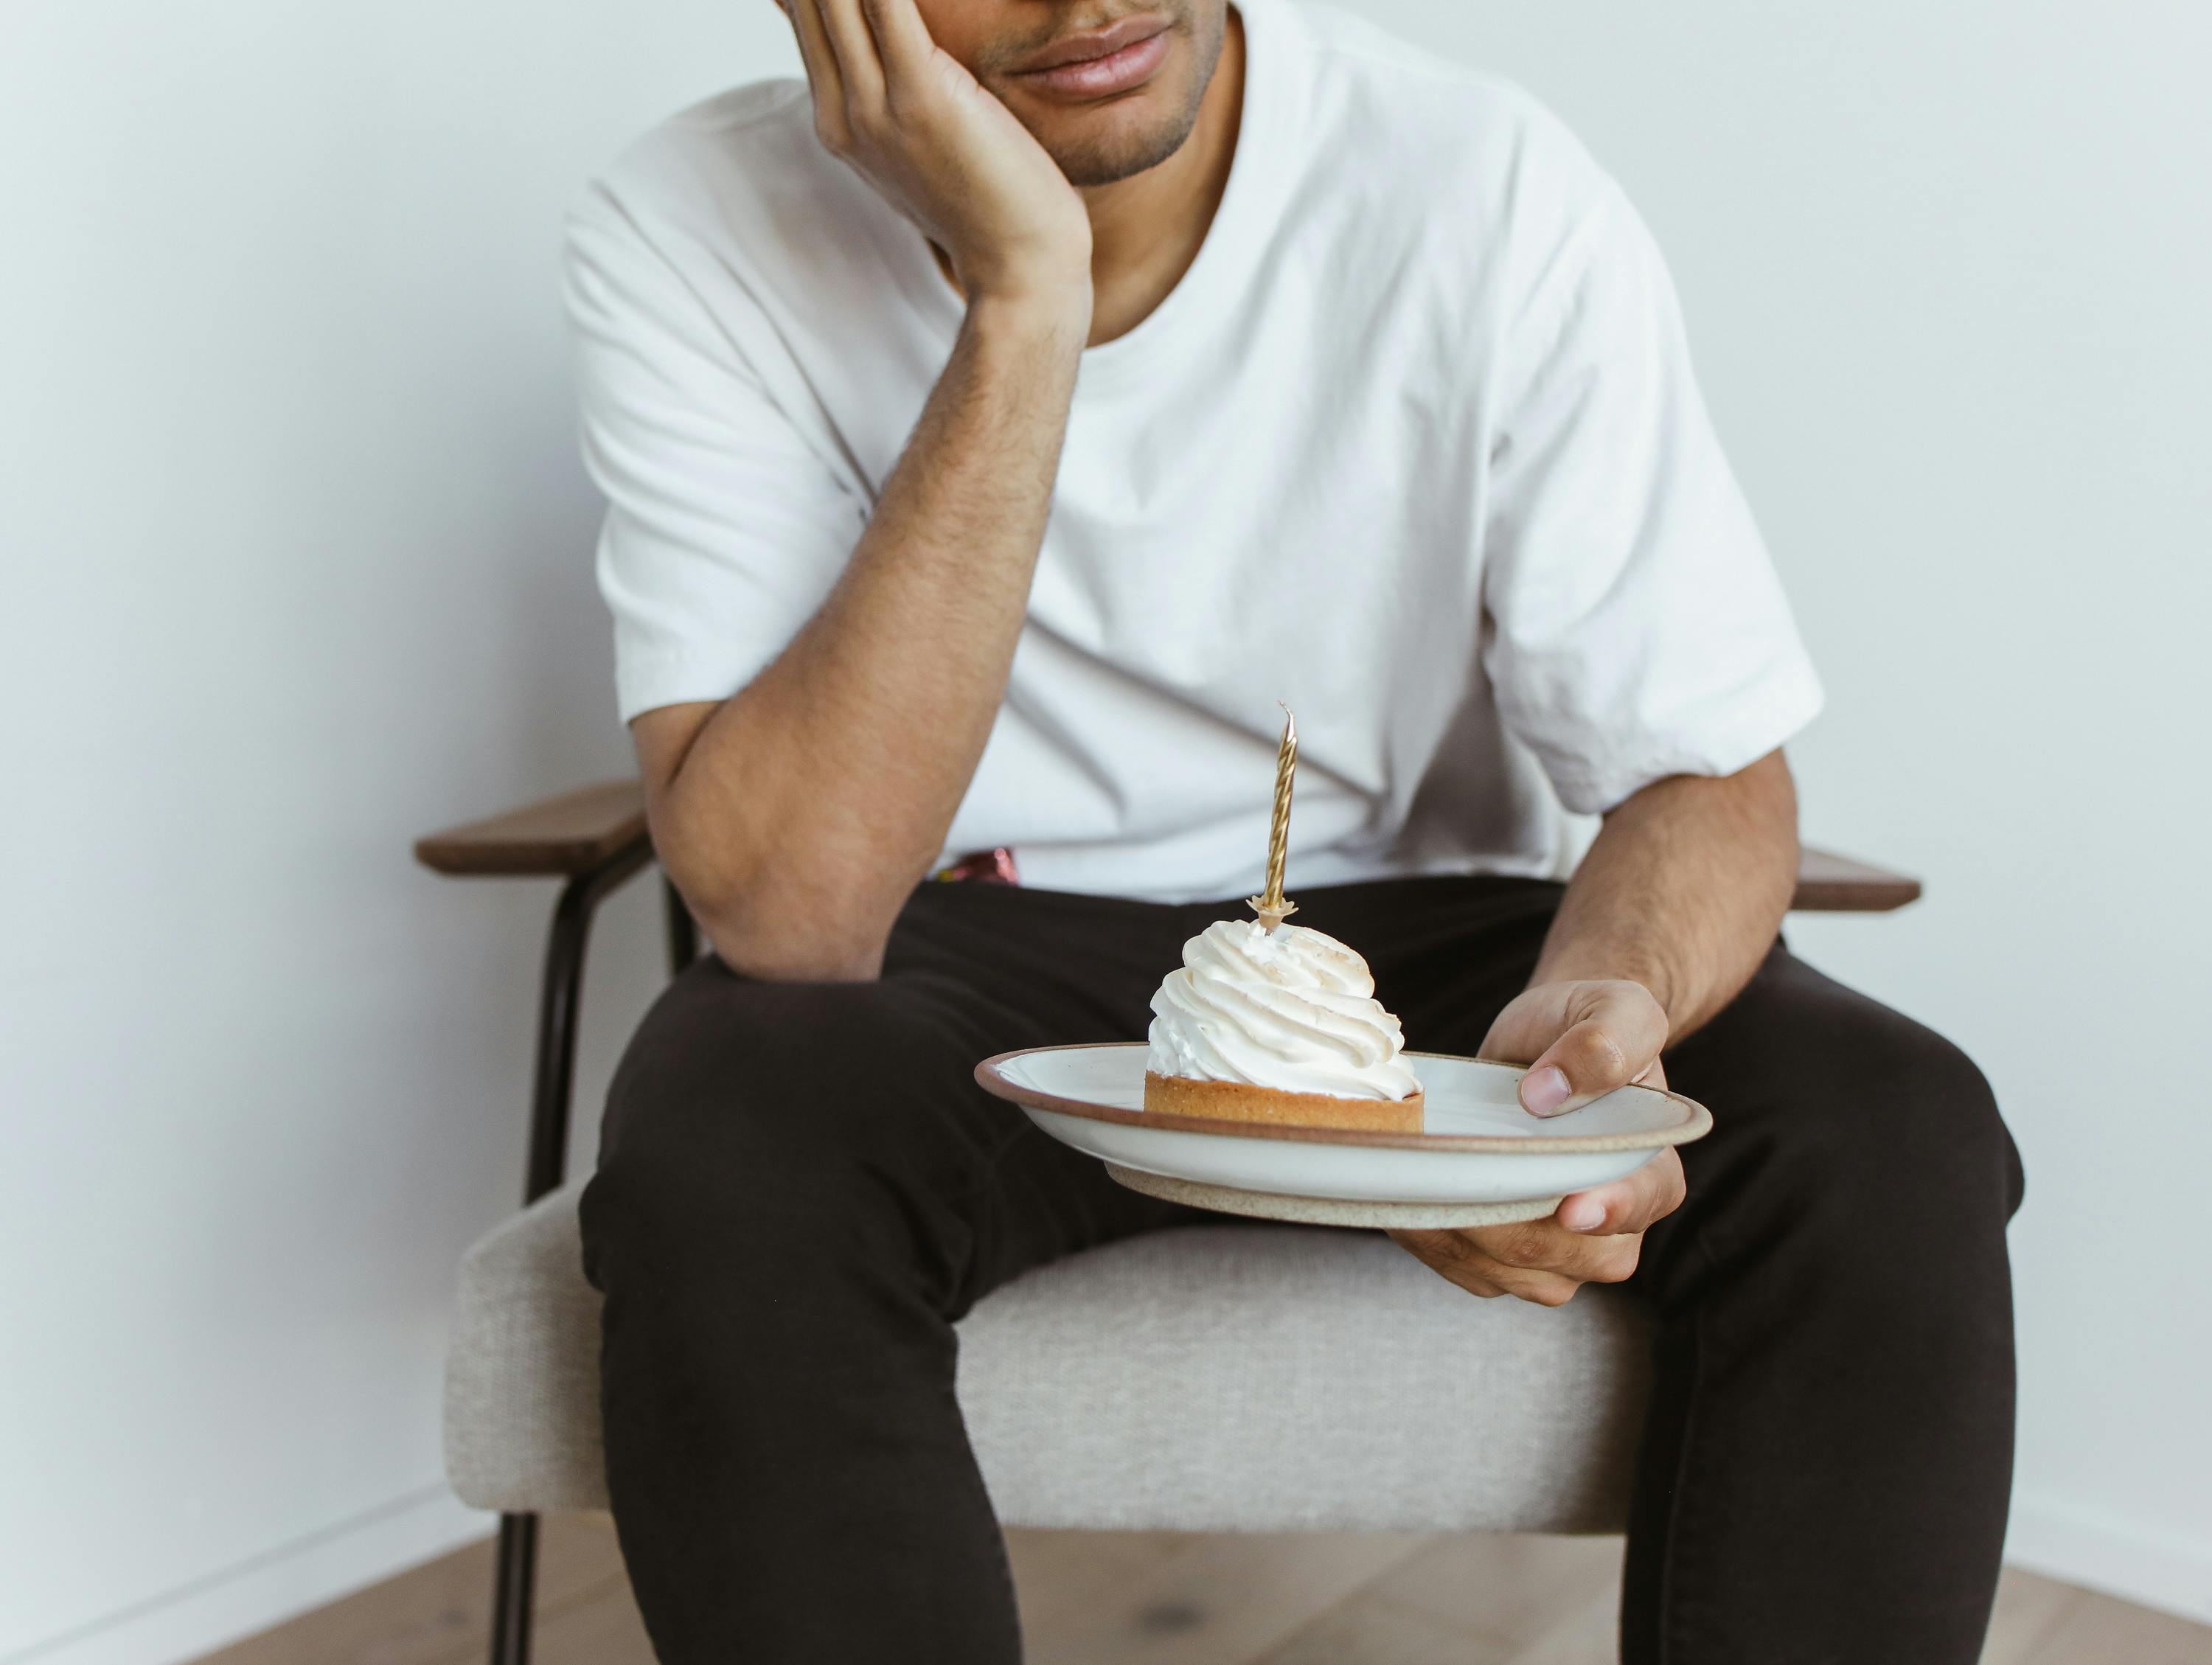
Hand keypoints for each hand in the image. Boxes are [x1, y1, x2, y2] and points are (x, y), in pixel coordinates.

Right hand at [781, 0, 1092, 308]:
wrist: (1023, 266)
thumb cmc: (994, 200)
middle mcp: (843, 110)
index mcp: (839, 118)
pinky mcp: (921, 96)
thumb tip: (893, 33)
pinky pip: (886, 1)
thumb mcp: (931, 136)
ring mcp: (875, 106)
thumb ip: (900, 84)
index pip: (803, 8)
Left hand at [1389, 979, 1682, 1305]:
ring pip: (1511, 1273)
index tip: (1570, 1208)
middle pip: (1563, 1253)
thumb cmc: (1588, 1025)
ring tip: (1416, 1184)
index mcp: (1652, 1170)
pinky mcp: (1507, 1256)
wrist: (1546, 1040)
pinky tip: (1407, 1200)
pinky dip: (1433, 1244)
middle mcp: (1612, 1226)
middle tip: (1450, 1174)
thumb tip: (1547, 1093)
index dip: (1607, 1210)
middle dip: (1505, 1222)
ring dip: (1458, 1237)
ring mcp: (1558, 1250)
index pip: (1640, 1204)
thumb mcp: (1616, 1009)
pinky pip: (1470, 1272)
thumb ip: (1604, 1043)